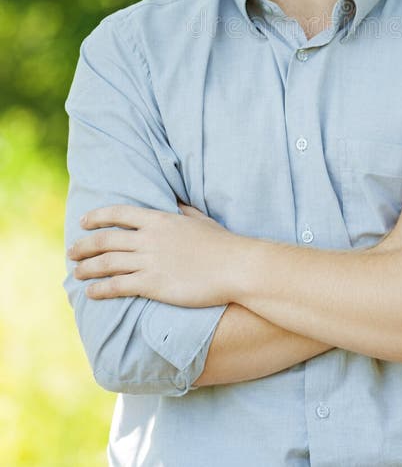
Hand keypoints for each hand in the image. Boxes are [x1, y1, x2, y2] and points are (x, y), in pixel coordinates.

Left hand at [68, 203, 242, 306]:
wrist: (235, 266)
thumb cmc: (222, 244)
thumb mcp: (200, 219)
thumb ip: (183, 210)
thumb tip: (174, 201)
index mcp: (160, 219)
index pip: (119, 213)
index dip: (97, 216)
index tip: (83, 221)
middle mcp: (149, 238)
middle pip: (106, 239)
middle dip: (84, 245)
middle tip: (72, 251)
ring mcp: (150, 261)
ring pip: (107, 263)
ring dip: (87, 268)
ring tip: (76, 273)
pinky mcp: (153, 285)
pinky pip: (118, 286)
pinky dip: (100, 289)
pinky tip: (91, 293)